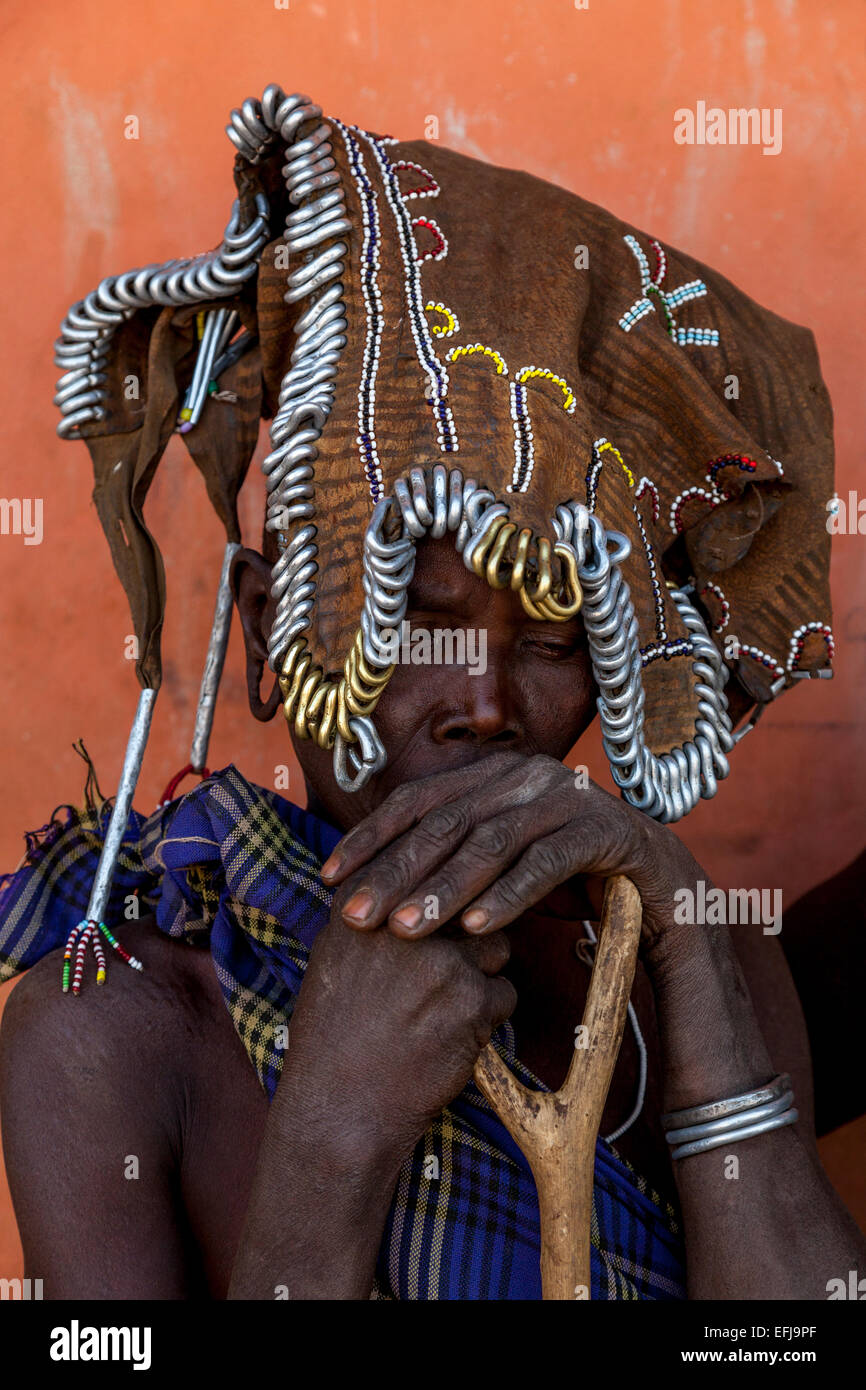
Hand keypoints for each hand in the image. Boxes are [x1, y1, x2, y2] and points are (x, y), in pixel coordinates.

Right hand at [279, 897, 516, 1161]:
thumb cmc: (334, 1037)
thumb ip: (377, 913)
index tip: (437, 923)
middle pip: (469, 903)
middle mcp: (404, 924)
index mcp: (364, 905)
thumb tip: (417, 883)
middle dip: (466, 935)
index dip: (441, 896)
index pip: (427, 869)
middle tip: (444, 976)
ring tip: (440, 1013)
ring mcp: (441, 960)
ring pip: (495, 946)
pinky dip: (487, 1018)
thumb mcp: (336, 956)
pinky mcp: (473, 1000)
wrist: (340, 1110)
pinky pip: (504, 993)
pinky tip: (450, 1040)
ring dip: (480, 976)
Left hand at [321, 750, 708, 968]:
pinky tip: (476, 931)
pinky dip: (509, 896)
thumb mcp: (499, 871)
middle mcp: (525, 774)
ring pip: (491, 841)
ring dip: (445, 889)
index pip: (416, 800)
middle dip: (394, 870)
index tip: (326, 877)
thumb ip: (450, 866)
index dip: (369, 837)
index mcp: (492, 775)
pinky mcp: (605, 829)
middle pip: (445, 821)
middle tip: (355, 915)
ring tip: (406, 930)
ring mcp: (567, 796)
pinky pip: (546, 863)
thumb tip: (371, 888)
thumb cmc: (567, 882)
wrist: (660, 890)